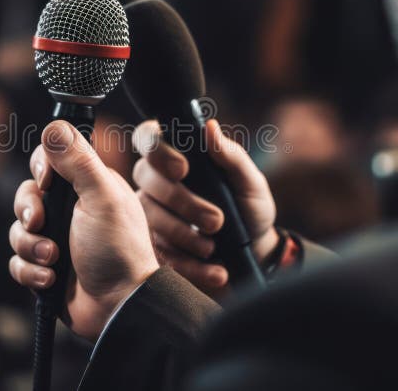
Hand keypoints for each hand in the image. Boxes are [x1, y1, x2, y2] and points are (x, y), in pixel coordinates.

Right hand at [9, 121, 159, 340]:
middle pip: (26, 195)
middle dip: (28, 211)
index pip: (48, 161)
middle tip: (40, 223)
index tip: (46, 181)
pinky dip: (30, 272)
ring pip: (18, 230)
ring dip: (31, 246)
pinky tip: (50, 279)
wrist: (119, 306)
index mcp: (86, 186)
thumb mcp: (102, 197)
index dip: (40, 168)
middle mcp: (69, 210)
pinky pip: (17, 262)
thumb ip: (79, 161)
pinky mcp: (44, 268)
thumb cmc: (119, 250)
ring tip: (54, 259)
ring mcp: (56, 239)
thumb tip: (54, 126)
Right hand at [132, 119, 277, 294]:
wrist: (253, 253)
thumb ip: (231, 156)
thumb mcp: (250, 183)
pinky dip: (188, 263)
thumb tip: (210, 127)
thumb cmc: (249, 208)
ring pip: (148, 214)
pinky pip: (158, 250)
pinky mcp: (153, 244)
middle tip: (215, 220)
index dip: (157, 149)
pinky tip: (214, 270)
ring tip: (212, 247)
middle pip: (144, 175)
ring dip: (182, 233)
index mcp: (178, 155)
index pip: (148, 137)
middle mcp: (157, 180)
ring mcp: (151, 212)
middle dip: (180, 200)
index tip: (184, 169)